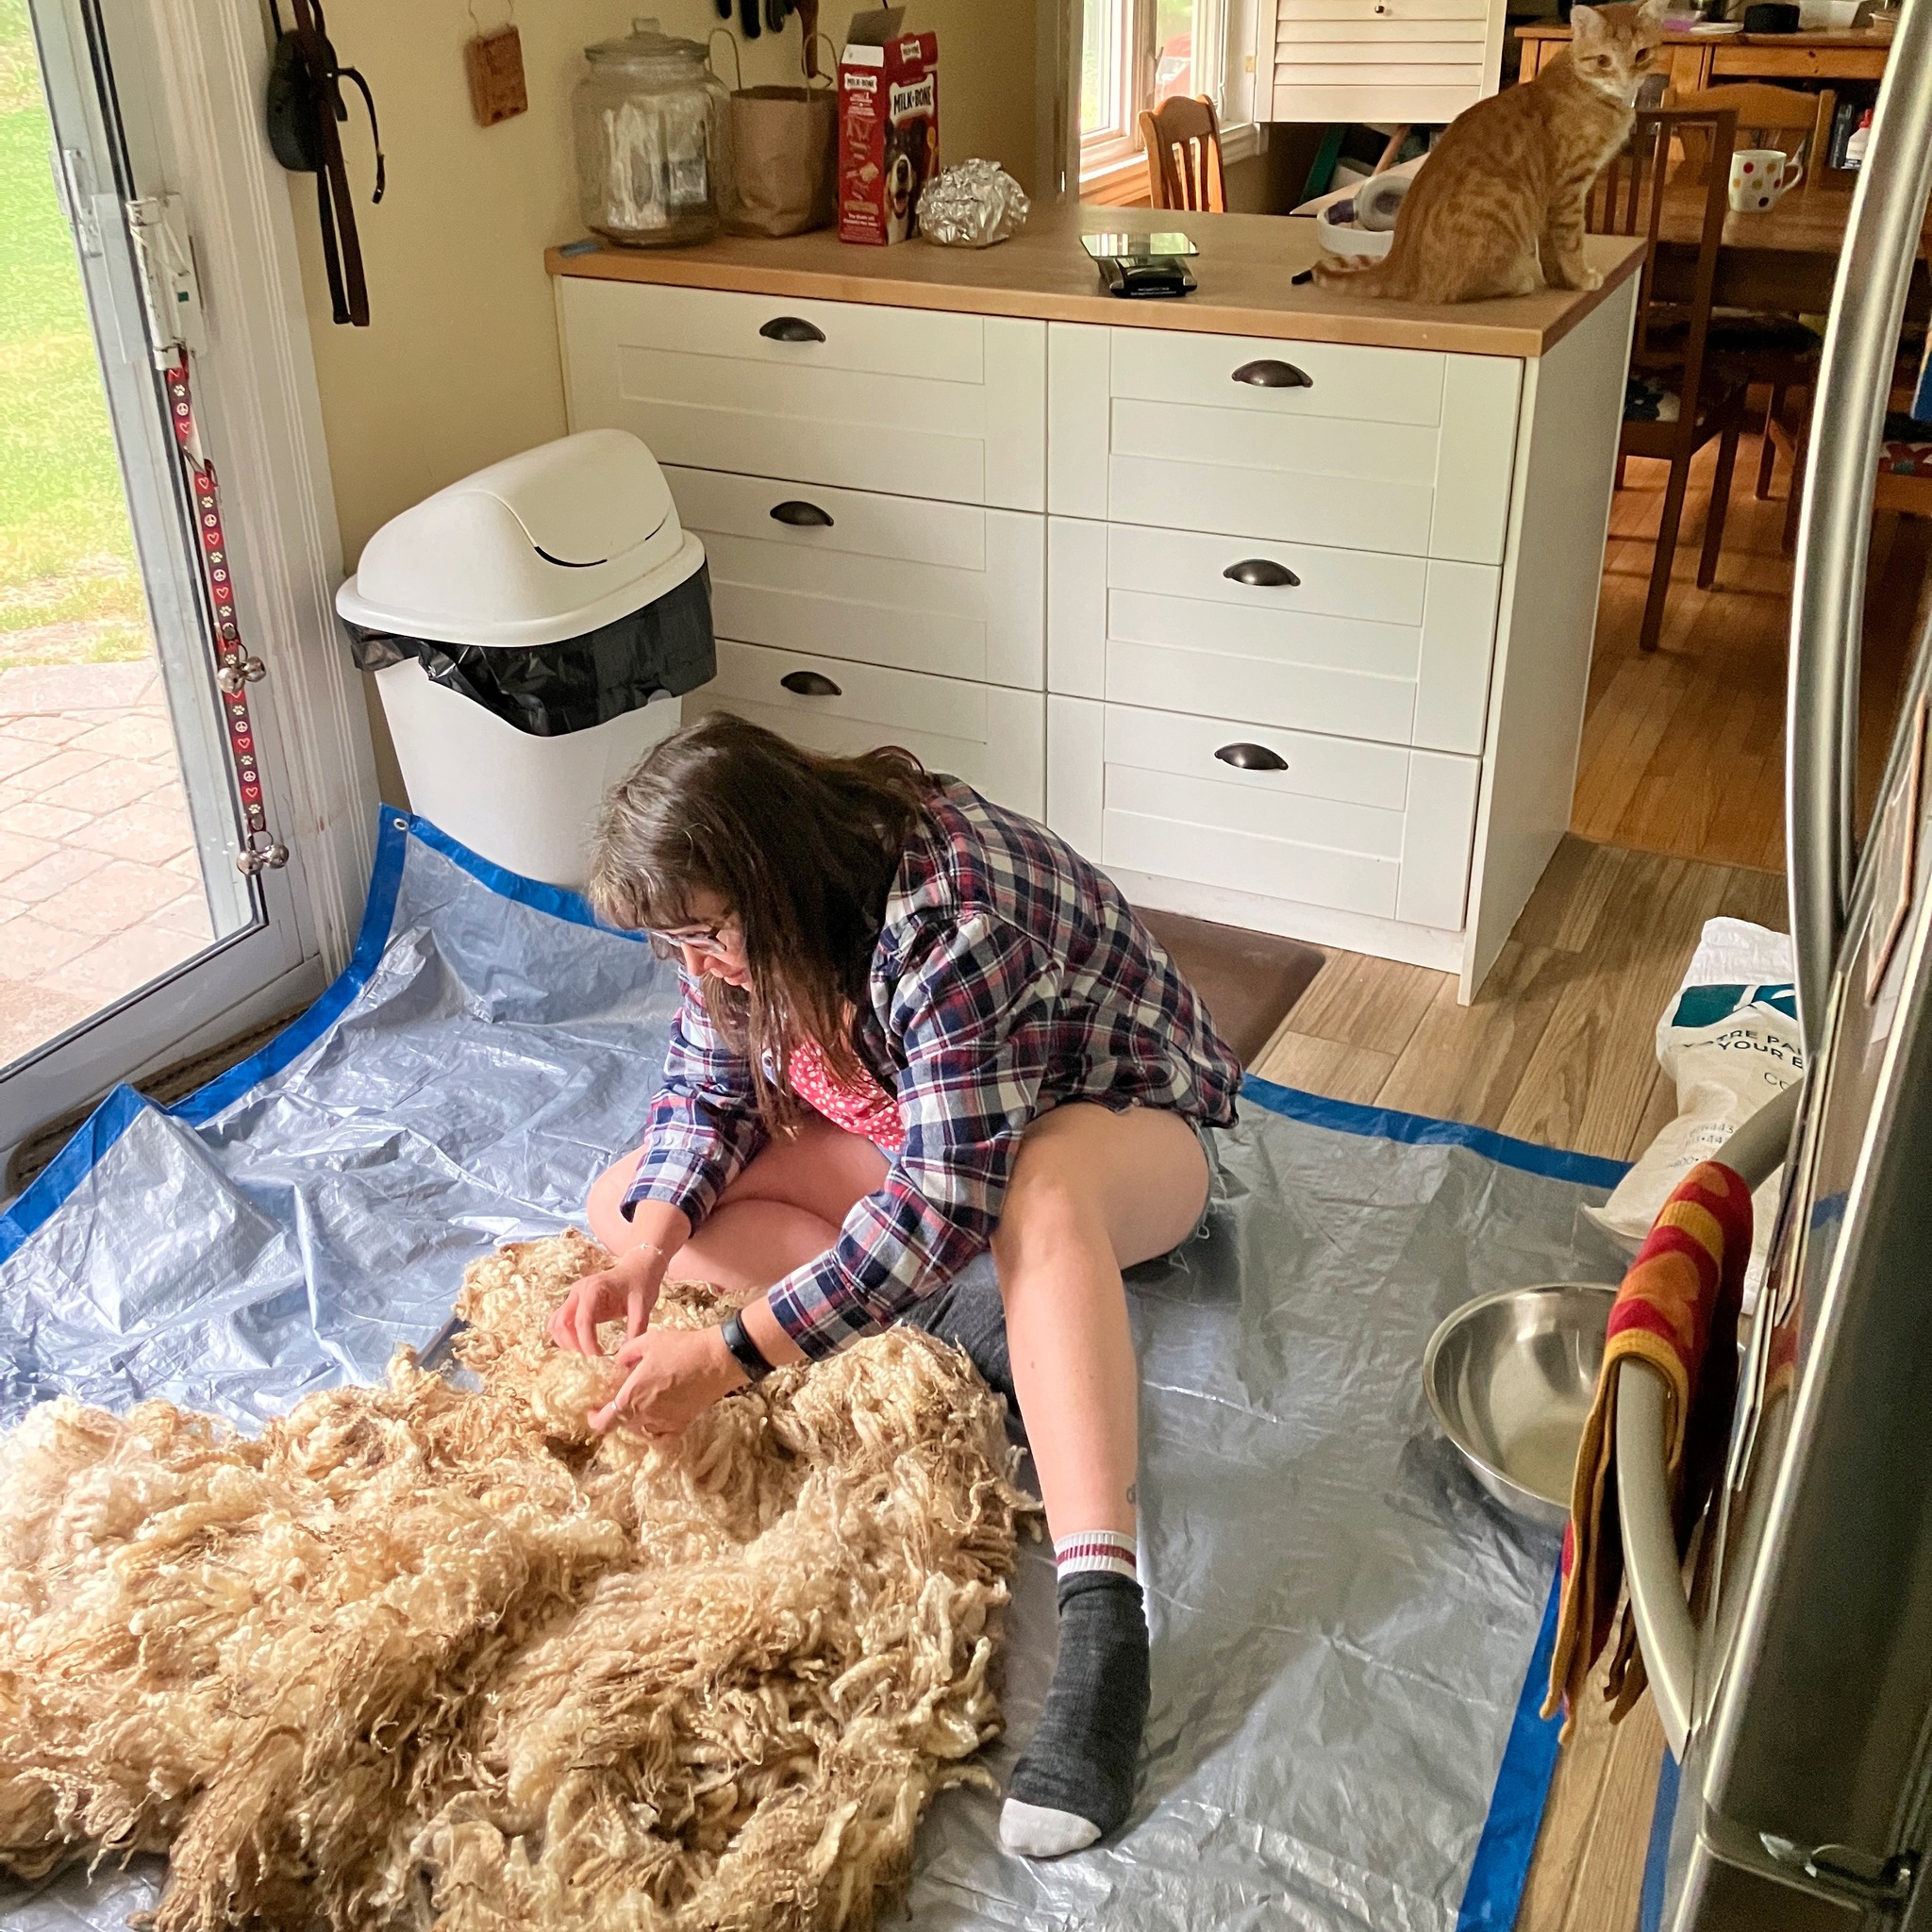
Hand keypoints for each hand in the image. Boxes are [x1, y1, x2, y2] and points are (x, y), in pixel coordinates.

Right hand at [548, 1249, 661, 1356]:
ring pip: (555, 1323)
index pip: (582, 1321)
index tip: (599, 1356)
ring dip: (565, 1341)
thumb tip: (627, 1355)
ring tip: (585, 1351)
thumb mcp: (643, 1305)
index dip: (587, 1342)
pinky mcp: (573, 1303)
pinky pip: (559, 1321)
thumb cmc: (640, 1284)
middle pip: (561, 1323)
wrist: (637, 1268)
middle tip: (591, 1356)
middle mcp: (579, 1291)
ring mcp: (574, 1296)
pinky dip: (564, 1336)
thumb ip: (637, 1328)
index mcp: (594, 1289)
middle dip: (574, 1344)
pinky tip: (581, 1344)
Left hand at [591, 1325, 745, 1436]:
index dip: (594, 1419)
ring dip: (634, 1421)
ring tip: (639, 1404)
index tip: (593, 1410)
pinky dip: (654, 1431)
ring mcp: (665, 1423)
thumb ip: (625, 1354)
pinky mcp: (682, 1425)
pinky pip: (661, 1436)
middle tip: (620, 1399)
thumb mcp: (646, 1341)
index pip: (603, 1422)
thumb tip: (619, 1363)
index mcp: (631, 1397)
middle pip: (621, 1425)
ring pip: (641, 1431)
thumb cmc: (681, 1348)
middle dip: (616, 1414)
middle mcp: (645, 1416)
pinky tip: (656, 1419)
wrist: (717, 1360)